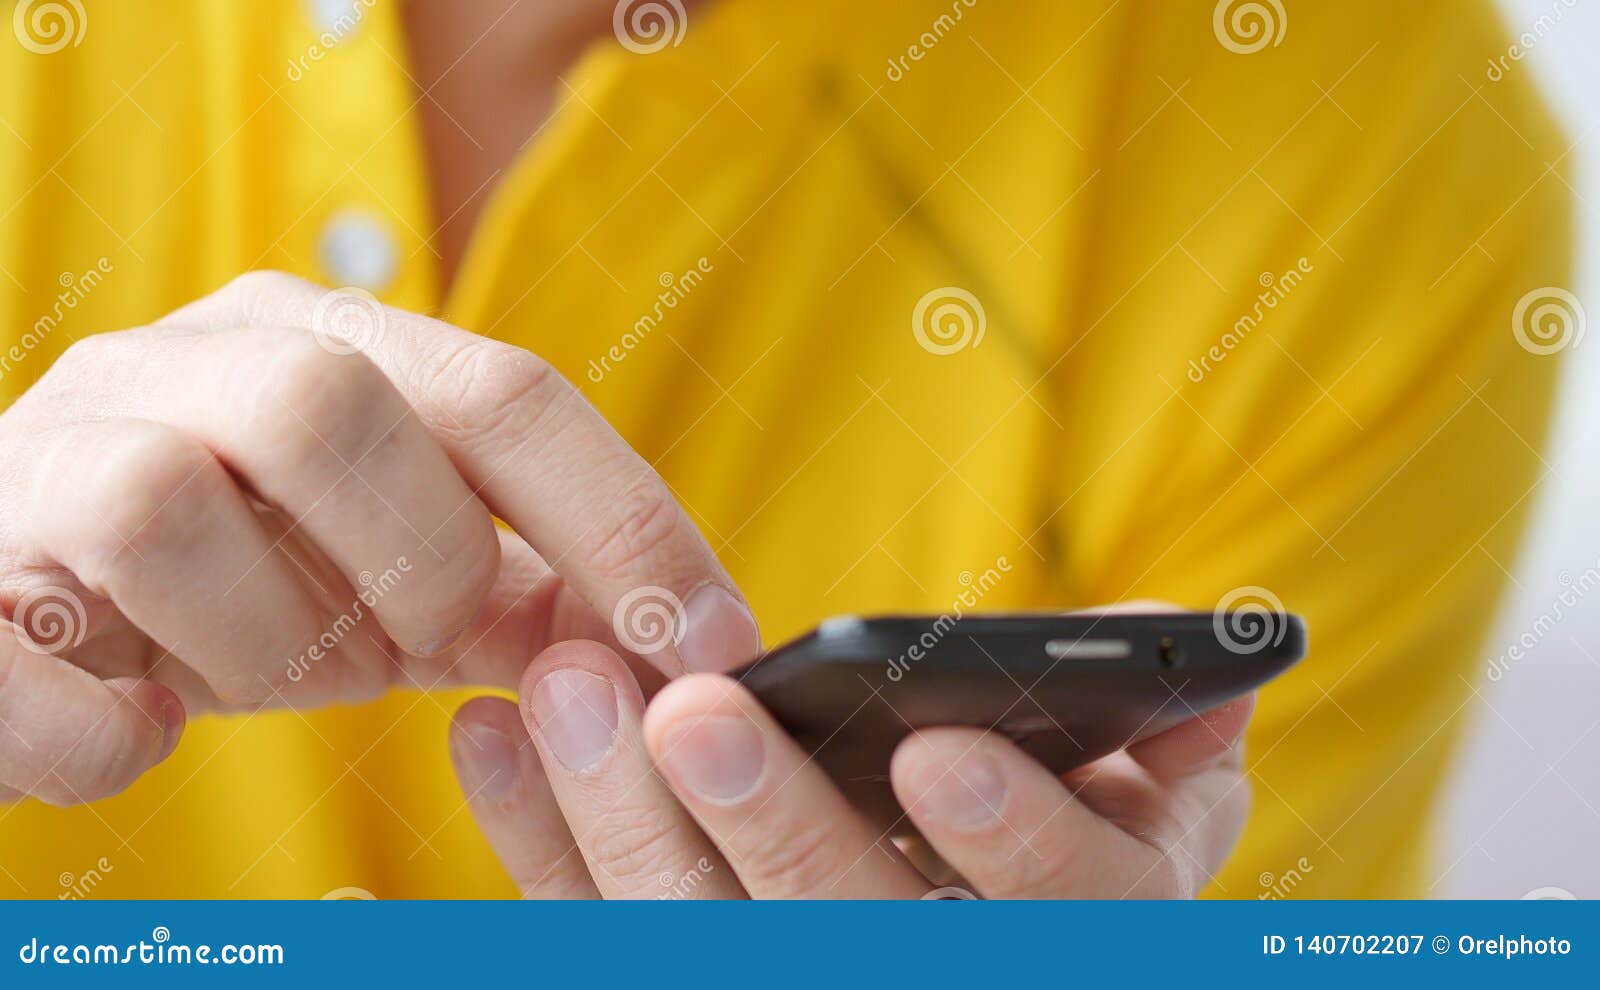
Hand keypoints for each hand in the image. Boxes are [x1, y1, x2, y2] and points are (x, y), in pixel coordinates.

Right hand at [0, 271, 758, 805]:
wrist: (24, 605)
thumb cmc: (240, 586)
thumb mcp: (397, 575)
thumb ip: (520, 590)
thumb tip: (666, 640)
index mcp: (313, 338)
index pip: (502, 391)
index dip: (622, 521)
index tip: (707, 641)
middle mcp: (175, 363)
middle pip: (332, 403)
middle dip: (416, 557)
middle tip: (413, 642)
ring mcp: (42, 455)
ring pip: (163, 501)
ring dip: (266, 641)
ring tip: (281, 675)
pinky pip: (25, 664)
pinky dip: (107, 728)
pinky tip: (142, 725)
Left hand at [450, 638, 1254, 898]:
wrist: (959, 915)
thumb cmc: (1068, 836)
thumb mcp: (1148, 795)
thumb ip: (1170, 734)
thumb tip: (1208, 663)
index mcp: (1075, 930)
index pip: (1070, 913)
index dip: (1013, 839)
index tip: (935, 749)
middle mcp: (938, 978)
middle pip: (846, 936)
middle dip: (768, 825)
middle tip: (689, 711)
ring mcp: (800, 984)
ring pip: (697, 942)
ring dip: (618, 819)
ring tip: (562, 686)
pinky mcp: (694, 968)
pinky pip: (600, 930)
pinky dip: (537, 840)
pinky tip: (489, 738)